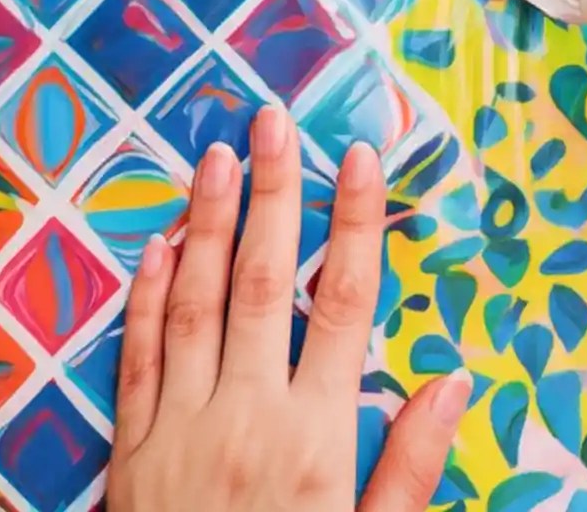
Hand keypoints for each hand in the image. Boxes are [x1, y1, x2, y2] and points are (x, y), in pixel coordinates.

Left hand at [107, 107, 470, 511]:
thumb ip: (411, 463)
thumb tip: (455, 382)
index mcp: (317, 436)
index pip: (345, 307)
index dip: (356, 227)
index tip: (361, 161)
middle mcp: (247, 415)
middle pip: (267, 284)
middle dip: (276, 197)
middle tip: (277, 123)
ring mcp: (181, 425)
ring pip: (196, 304)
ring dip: (211, 225)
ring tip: (219, 156)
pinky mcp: (131, 447)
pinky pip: (138, 356)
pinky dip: (146, 296)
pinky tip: (158, 244)